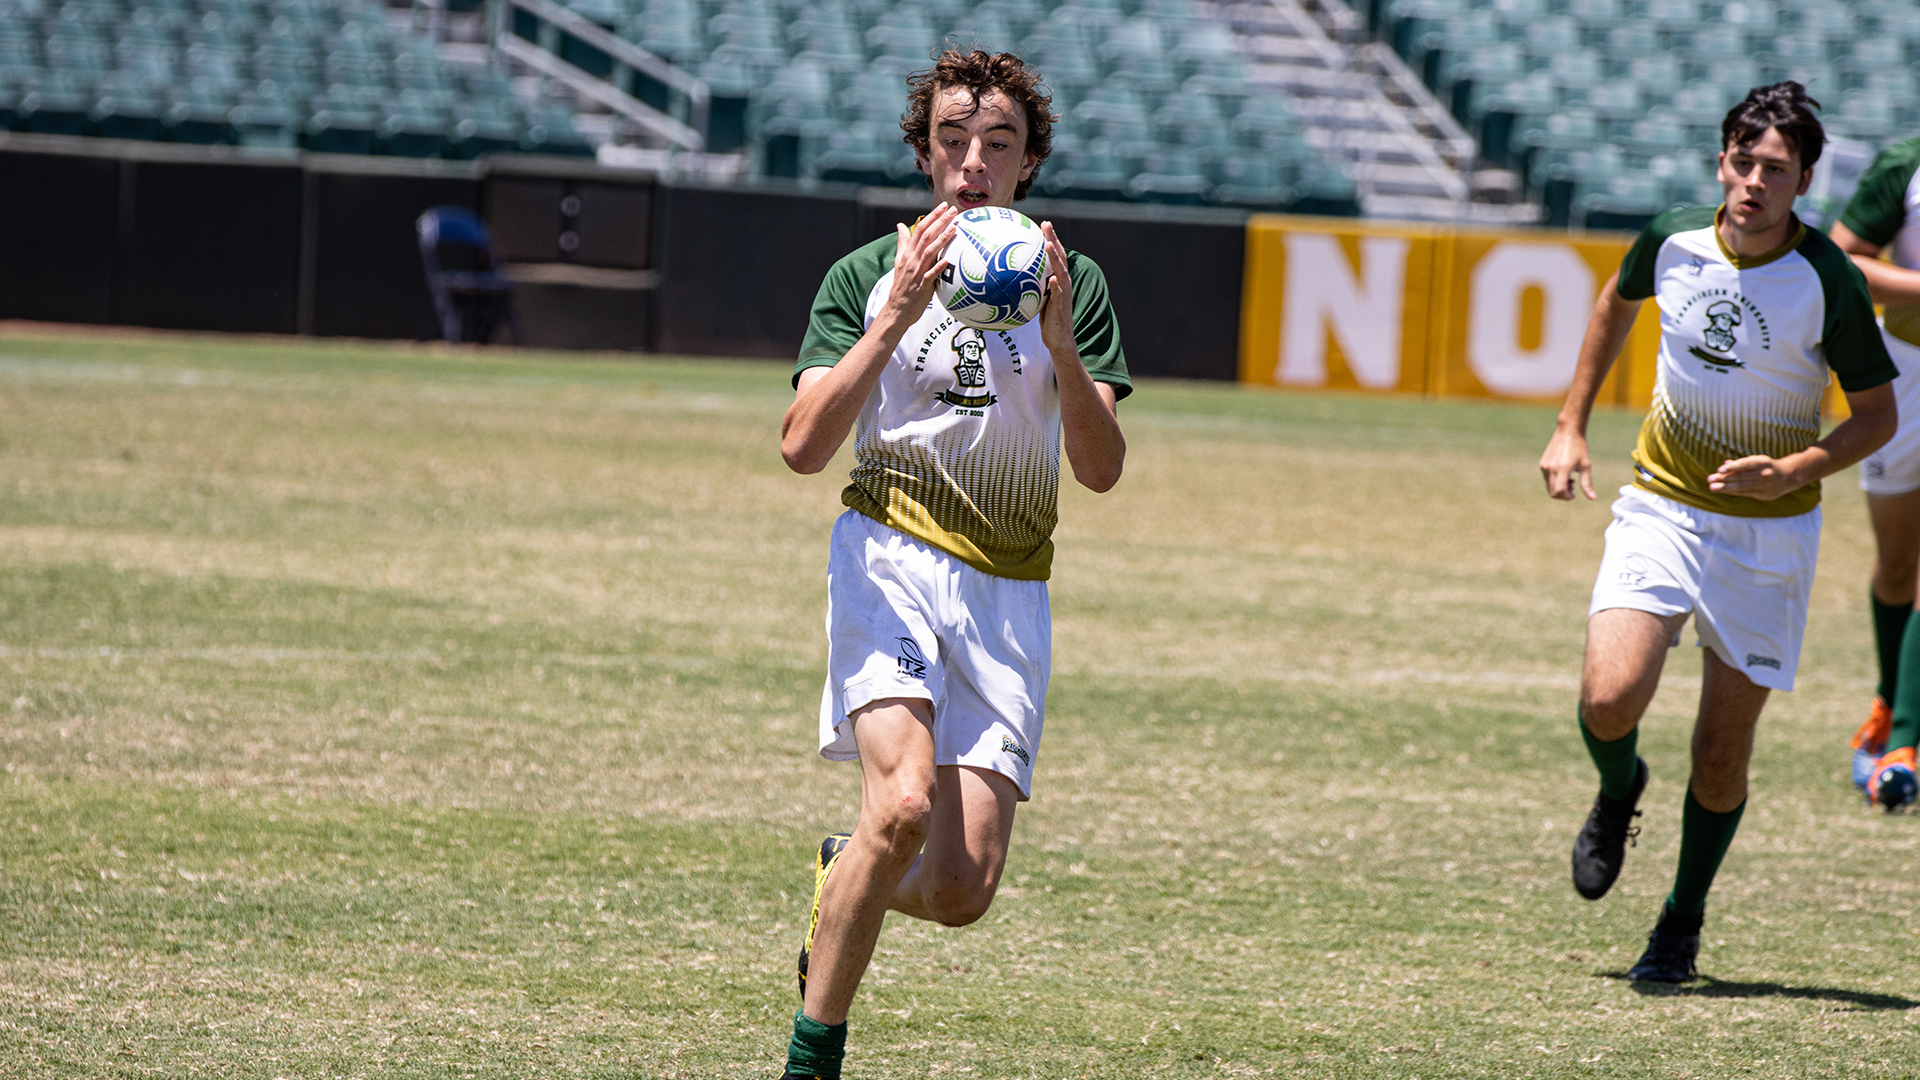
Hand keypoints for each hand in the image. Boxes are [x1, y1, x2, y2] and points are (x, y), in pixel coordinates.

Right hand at [878, 203, 958, 335]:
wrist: (897, 309)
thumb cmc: (902, 285)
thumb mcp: (899, 261)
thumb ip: (902, 242)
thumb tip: (900, 224)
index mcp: (907, 253)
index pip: (919, 229)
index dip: (931, 216)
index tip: (943, 206)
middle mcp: (911, 260)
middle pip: (926, 236)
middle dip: (940, 221)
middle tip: (953, 210)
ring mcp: (917, 272)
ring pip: (930, 251)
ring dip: (942, 239)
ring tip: (954, 227)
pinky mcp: (923, 286)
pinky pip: (932, 274)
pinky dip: (939, 266)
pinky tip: (947, 259)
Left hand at [1037, 221, 1074, 357]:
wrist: (1060, 342)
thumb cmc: (1048, 322)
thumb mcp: (1038, 300)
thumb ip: (1031, 287)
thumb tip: (1011, 278)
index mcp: (1058, 281)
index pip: (1055, 255)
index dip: (1051, 239)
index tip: (1043, 224)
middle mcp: (1063, 284)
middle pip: (1060, 257)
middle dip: (1054, 239)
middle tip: (1046, 224)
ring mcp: (1064, 296)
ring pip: (1061, 272)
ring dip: (1055, 258)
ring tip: (1048, 245)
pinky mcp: (1061, 309)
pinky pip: (1059, 296)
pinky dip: (1056, 287)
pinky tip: (1051, 279)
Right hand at [1539, 424, 1594, 499]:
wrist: (1568, 432)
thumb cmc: (1579, 448)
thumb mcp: (1586, 465)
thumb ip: (1587, 483)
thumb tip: (1592, 498)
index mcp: (1562, 468)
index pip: (1560, 490)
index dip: (1567, 496)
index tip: (1574, 495)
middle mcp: (1551, 468)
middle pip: (1552, 492)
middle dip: (1563, 495)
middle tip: (1573, 488)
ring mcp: (1545, 466)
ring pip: (1549, 486)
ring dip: (1559, 488)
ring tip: (1570, 479)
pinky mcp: (1542, 464)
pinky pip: (1547, 479)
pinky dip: (1554, 481)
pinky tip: (1564, 473)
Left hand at [1707, 455, 1803, 499]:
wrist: (1789, 476)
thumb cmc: (1768, 466)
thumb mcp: (1757, 461)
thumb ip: (1742, 463)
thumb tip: (1725, 464)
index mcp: (1763, 462)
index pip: (1746, 464)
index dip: (1733, 466)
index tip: (1720, 469)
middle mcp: (1764, 474)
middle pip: (1741, 477)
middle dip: (1724, 479)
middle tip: (1709, 479)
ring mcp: (1765, 486)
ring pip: (1742, 487)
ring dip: (1725, 487)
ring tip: (1712, 487)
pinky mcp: (1764, 495)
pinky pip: (1745, 493)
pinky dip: (1733, 492)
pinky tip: (1723, 491)